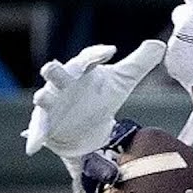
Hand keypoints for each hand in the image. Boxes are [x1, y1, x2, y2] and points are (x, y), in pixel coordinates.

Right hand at [22, 40, 163, 158]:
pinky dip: (35, 136)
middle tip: (51, 66)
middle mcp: (63, 83)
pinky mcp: (45, 122)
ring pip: (45, 98)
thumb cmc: (99, 97)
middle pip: (58, 73)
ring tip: (40, 98)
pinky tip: (32, 147)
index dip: (96, 54)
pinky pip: (39, 129)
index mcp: (81, 70)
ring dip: (43, 98)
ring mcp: (52, 102)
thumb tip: (160, 45)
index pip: (88, 58)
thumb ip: (138, 64)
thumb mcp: (121, 82)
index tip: (111, 52)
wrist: (84, 128)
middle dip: (54, 70)